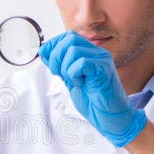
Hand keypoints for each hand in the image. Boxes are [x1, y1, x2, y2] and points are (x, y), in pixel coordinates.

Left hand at [39, 31, 146, 146]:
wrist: (109, 117)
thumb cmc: (93, 101)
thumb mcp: (70, 80)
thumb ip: (60, 66)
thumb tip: (44, 51)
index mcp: (90, 53)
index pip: (69, 36)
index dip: (53, 45)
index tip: (45, 57)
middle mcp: (97, 53)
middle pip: (70, 39)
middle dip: (56, 56)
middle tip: (58, 73)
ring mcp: (102, 60)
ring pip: (73, 50)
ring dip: (66, 68)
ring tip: (74, 81)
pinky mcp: (104, 69)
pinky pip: (81, 63)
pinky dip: (74, 74)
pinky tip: (81, 83)